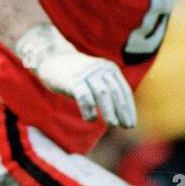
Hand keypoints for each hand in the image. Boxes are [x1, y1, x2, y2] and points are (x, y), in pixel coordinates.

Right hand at [16, 23, 135, 127]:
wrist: (53, 59)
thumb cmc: (77, 74)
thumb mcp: (96, 77)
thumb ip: (107, 90)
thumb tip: (120, 115)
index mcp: (110, 69)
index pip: (123, 90)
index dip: (129, 108)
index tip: (131, 124)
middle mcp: (100, 70)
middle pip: (115, 92)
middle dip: (122, 111)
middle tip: (127, 126)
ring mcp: (87, 74)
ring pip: (102, 94)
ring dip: (109, 111)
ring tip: (113, 125)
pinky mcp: (73, 81)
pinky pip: (84, 96)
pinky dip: (89, 109)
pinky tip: (91, 119)